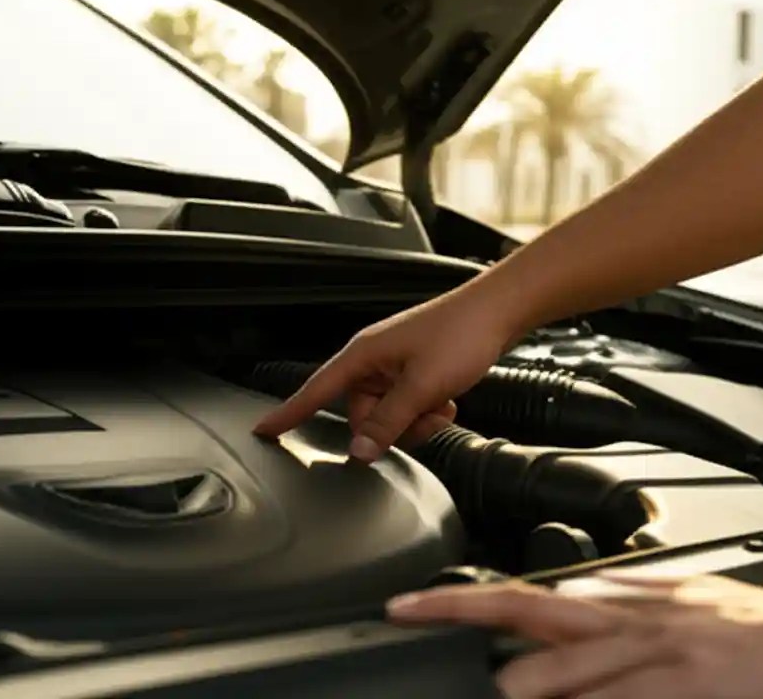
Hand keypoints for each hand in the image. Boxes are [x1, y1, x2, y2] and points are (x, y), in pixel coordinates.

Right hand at [253, 288, 515, 459]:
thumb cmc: (461, 333)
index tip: (263, 430)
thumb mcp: (422, 386)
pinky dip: (429, 410)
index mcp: (363, 356)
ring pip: (390, 416)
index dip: (289, 413)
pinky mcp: (415, 371)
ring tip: (441, 404)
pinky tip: (449, 399)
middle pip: (363, 416)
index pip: (316, 391)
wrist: (499, 311)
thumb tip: (359, 452)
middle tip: (425, 415)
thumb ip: (388, 422)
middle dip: (395, 426)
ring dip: (417, 420)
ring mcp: (395, 366)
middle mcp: (374, 360)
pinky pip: (410, 407)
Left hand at [385, 574, 762, 698]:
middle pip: (527, 623)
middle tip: (429, 639)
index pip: (519, 598)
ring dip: (530, 685)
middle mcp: (624, 625)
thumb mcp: (677, 599)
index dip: (455, 602)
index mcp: (617, 606)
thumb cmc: (756, 625)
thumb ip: (622, 598)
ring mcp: (654, 657)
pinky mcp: (686, 688)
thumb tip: (574, 595)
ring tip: (503, 690)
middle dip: (472, 636)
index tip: (405, 606)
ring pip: (567, 669)